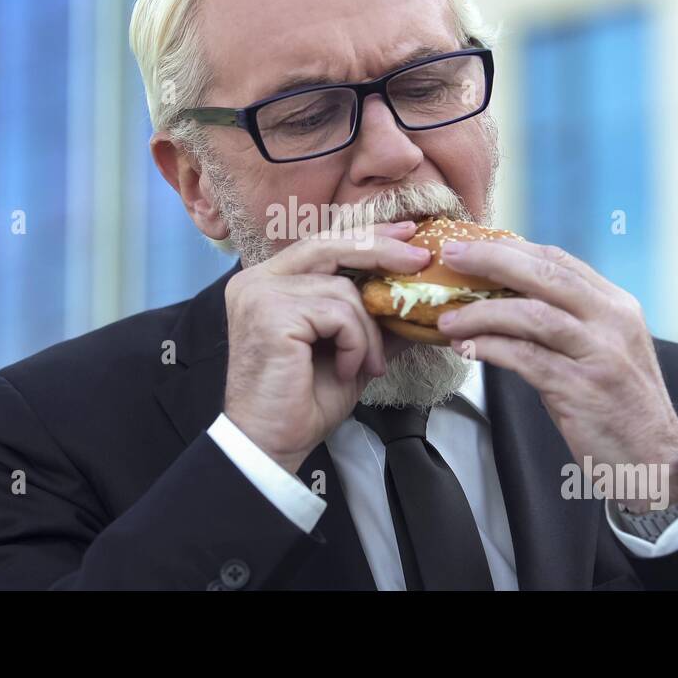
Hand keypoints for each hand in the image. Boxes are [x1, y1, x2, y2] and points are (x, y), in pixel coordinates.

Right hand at [222, 221, 426, 472]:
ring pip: (343, 290)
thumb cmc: (303, 400)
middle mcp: (257, 280)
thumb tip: (416, 300)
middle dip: (380, 251)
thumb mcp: (351, 351)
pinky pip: (338, 314)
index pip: (324, 244)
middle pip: (330, 246)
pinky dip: (355, 343)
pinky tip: (347, 368)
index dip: (366, 237)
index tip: (407, 235)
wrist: (272, 442)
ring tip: (367, 364)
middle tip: (419, 262)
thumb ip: (374, 320)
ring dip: (368, 332)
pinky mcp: (270, 314)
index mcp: (269, 281)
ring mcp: (260, 294)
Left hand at [435, 239, 677, 510]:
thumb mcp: (602, 351)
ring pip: (531, 314)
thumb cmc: (620, 408)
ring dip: (481, 313)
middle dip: (492, 260)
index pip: (560, 261)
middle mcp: (612, 322)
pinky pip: (526, 358)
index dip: (512, 248)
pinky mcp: (582, 388)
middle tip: (453, 257)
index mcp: (617, 306)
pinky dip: (491, 349)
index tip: (473, 245)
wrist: (655, 461)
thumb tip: (506, 302)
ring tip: (447, 319)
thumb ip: (567, 323)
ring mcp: (600, 353)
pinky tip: (466, 348)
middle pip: (545, 275)